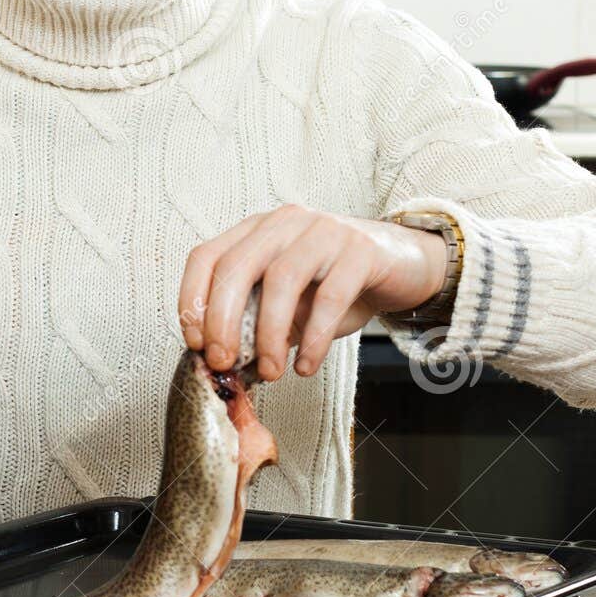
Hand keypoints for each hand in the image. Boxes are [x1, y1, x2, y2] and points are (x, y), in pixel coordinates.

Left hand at [178, 206, 447, 379]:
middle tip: (224, 363)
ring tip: (271, 372)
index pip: (206, 257)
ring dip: (268, 334)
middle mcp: (284, 223)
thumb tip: (225, 361)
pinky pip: (330, 297)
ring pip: (281, 280)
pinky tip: (306, 365)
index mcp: (256, 232)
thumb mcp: (288, 306)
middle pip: (236, 266)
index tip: (196, 344)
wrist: (403, 267)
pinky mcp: (360, 251)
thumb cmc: (335, 288)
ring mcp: (323, 231)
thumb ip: (256, 322)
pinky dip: (313, 337)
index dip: (192, 300)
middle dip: (223, 321)